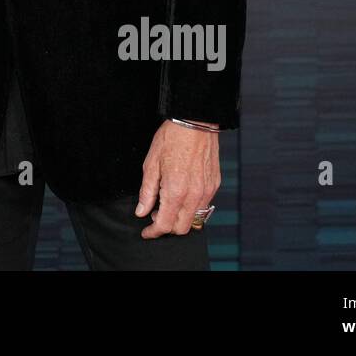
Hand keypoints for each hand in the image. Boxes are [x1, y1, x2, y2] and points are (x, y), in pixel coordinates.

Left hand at [135, 119, 219, 237]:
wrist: (195, 123)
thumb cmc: (171, 139)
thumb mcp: (151, 164)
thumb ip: (146, 192)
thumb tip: (141, 211)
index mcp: (175, 191)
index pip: (165, 225)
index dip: (153, 232)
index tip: (146, 232)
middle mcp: (194, 195)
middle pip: (182, 228)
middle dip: (167, 227)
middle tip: (155, 214)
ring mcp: (206, 191)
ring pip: (195, 219)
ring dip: (180, 218)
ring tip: (167, 203)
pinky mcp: (214, 185)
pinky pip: (204, 205)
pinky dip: (191, 207)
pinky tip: (181, 193)